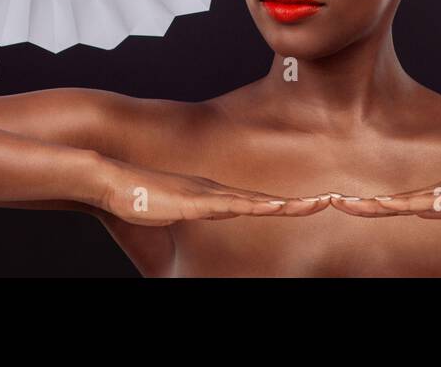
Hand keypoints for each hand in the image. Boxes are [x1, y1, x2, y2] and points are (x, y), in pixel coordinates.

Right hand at [97, 156, 330, 225]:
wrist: (111, 183)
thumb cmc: (132, 204)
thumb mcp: (163, 228)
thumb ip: (178, 236)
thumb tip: (180, 257)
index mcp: (212, 199)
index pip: (255, 205)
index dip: (283, 207)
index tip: (309, 207)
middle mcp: (216, 193)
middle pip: (265, 202)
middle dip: (298, 203)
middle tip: (329, 202)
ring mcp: (210, 194)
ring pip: (257, 202)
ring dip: (288, 205)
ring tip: (317, 204)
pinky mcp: (198, 200)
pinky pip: (235, 205)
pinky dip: (259, 206)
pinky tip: (278, 206)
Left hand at [329, 147, 440, 223]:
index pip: (400, 206)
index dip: (374, 208)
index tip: (348, 206)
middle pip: (395, 202)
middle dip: (363, 205)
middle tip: (332, 202)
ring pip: (406, 202)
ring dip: (377, 206)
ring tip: (347, 206)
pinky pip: (434, 204)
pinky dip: (410, 206)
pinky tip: (394, 207)